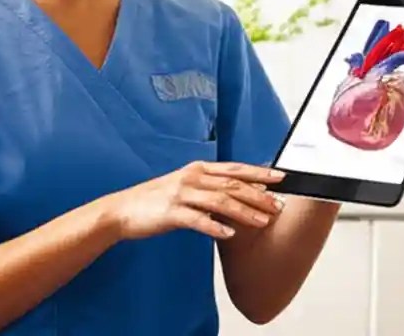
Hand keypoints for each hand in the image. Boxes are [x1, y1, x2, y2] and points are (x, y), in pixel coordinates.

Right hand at [106, 161, 286, 240]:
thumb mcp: (185, 186)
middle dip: (258, 195)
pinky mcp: (171, 213)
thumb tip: (241, 193)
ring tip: (262, 221)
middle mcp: (192, 178)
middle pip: (232, 185)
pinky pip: (197, 220)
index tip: (281, 178)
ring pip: (219, 201)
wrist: (122, 210)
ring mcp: (181, 194)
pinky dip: (215, 226)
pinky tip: (230, 234)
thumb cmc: (156, 200)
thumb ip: (210, 187)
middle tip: (278, 206)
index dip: (259, 173)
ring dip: (244, 212)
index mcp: (197, 169)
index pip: (234, 169)